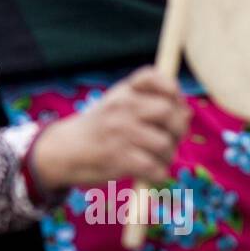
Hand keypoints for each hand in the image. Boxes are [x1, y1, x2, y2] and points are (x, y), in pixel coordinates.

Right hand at [32, 67, 190, 191]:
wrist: (62, 151)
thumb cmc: (96, 129)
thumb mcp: (116, 105)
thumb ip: (148, 104)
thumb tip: (187, 112)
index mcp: (123, 92)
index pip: (153, 76)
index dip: (171, 89)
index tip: (173, 103)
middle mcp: (122, 108)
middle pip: (170, 112)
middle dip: (178, 129)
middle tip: (171, 139)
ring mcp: (121, 132)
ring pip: (165, 144)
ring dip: (167, 157)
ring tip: (156, 159)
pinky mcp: (119, 158)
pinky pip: (156, 168)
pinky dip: (157, 174)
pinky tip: (147, 173)